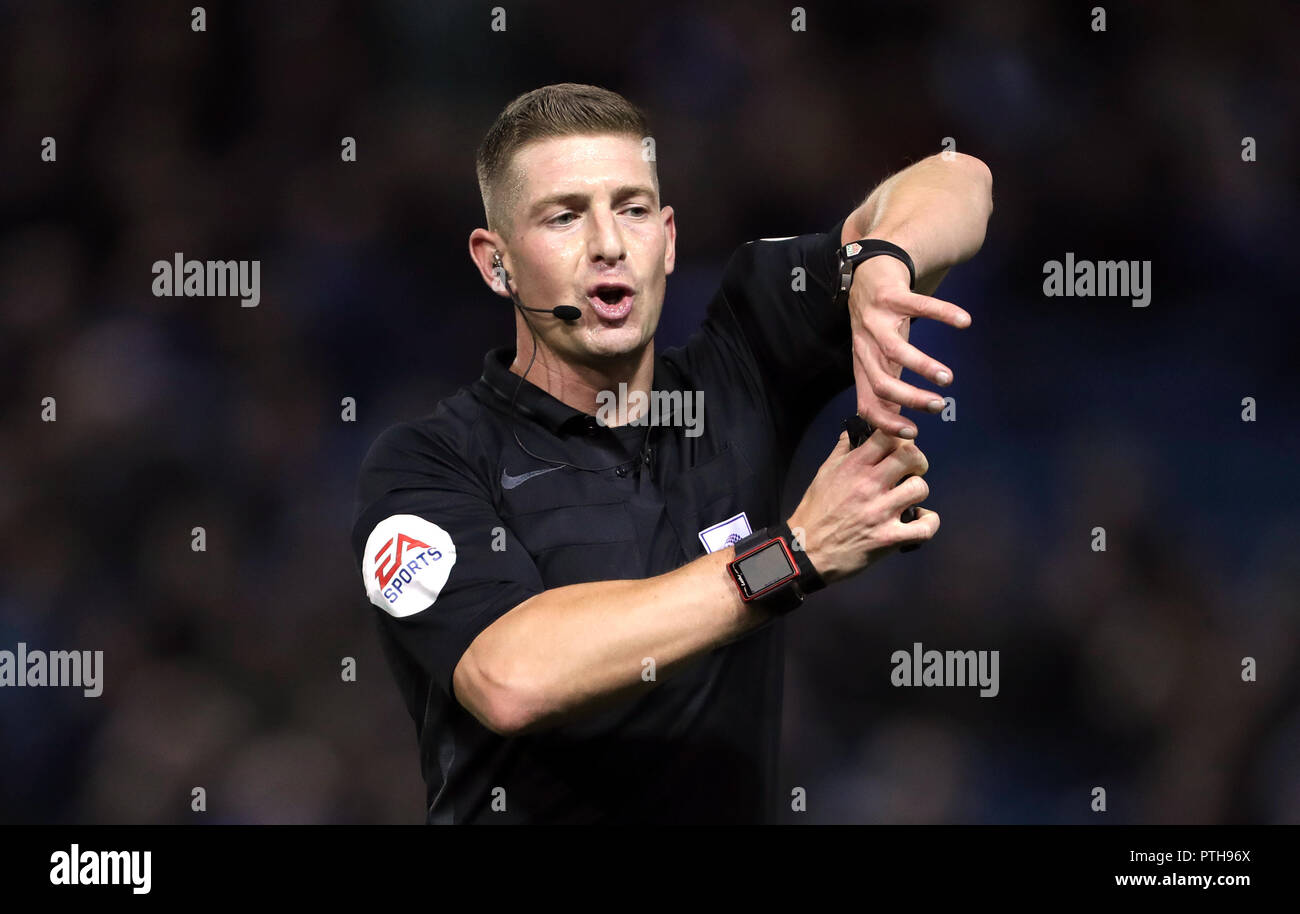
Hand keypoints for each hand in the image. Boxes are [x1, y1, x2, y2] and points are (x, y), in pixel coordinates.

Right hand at [787, 427, 937, 583]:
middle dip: (918, 461)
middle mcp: (868, 485)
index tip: (900, 447)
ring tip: (909, 498)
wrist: (806, 551)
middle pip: (911, 456)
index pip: (888, 436)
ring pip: (921, 488)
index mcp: (853, 467)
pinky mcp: (889, 538)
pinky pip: (926, 526)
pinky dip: (928, 521)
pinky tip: (918, 519)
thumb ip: (842, 450)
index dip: (901, 438)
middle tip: (912, 471)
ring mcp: (881, 512)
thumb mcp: (823, 474)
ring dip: (918, 492)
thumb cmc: (815, 512)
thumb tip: (856, 430)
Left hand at [847, 255, 970, 437]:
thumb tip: (898, 428)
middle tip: (938, 405)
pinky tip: (964, 321)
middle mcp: (865, 345)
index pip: (866, 402)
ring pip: (894, 350)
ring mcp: (876, 320)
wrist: (866, 273)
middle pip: (880, 381)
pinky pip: (918, 305)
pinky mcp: (891, 296)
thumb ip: (886, 387)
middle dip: (909, 398)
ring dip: (922, 366)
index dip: (885, 421)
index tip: (914, 432)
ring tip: (947, 378)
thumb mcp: (876, 357)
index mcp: (863, 365)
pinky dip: (942, 313)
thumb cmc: (877, 324)